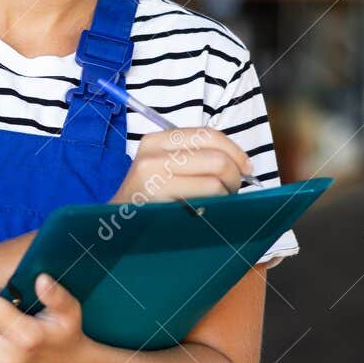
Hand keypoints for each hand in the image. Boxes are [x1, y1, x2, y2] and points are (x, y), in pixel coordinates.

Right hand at [108, 126, 251, 205]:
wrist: (117, 227)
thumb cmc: (150, 200)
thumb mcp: (164, 168)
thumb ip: (195, 157)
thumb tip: (241, 162)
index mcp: (156, 140)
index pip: (208, 135)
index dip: (234, 151)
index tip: (246, 167)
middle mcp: (153, 153)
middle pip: (216, 157)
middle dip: (235, 174)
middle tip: (234, 188)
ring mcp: (154, 176)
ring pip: (216, 177)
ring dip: (227, 191)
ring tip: (220, 201)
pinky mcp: (160, 199)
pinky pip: (207, 197)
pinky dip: (217, 204)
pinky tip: (208, 211)